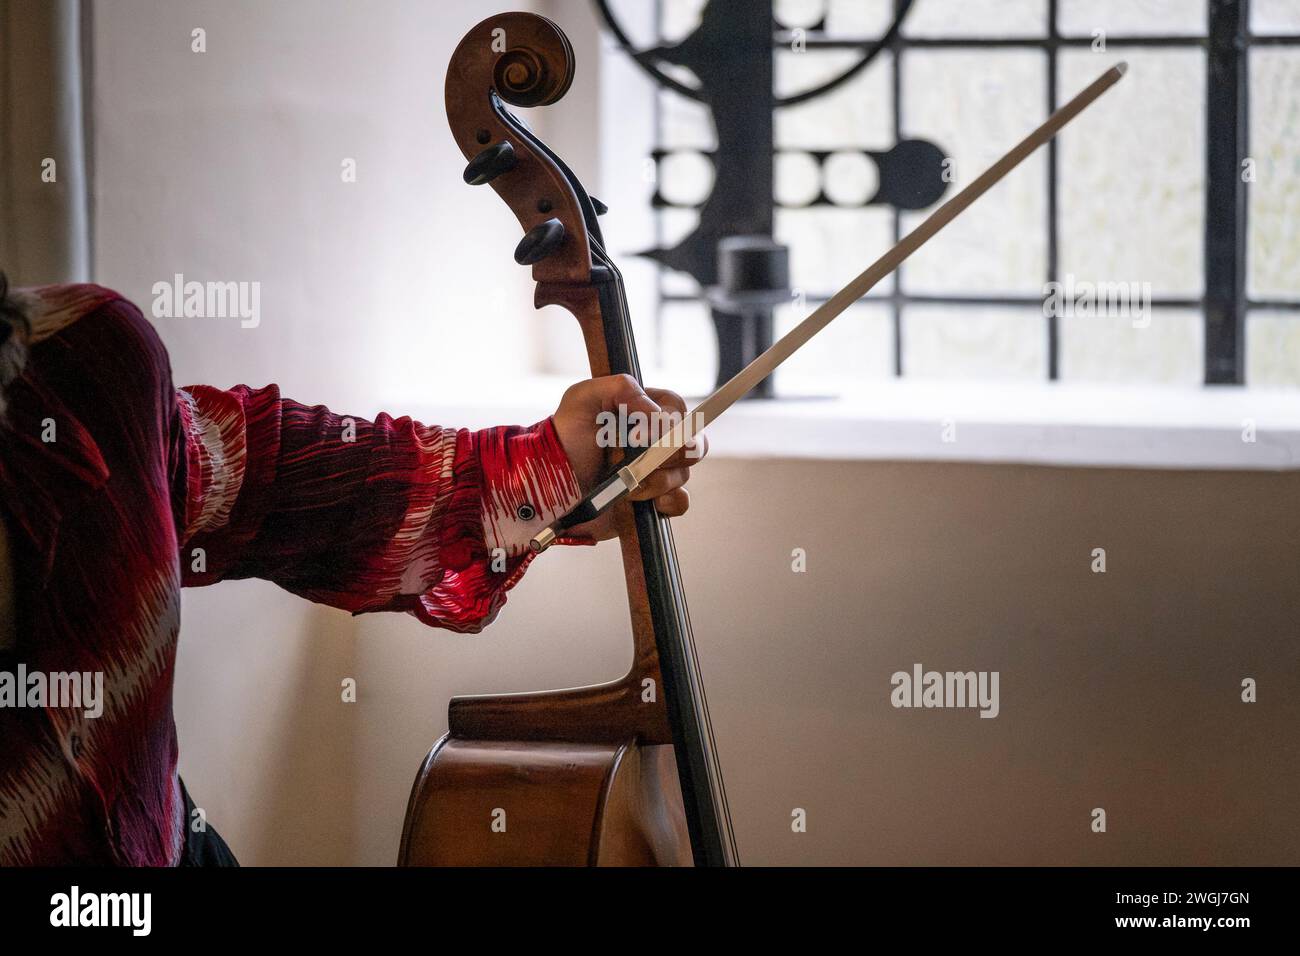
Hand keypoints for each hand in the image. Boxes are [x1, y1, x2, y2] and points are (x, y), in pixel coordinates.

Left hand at [551, 374, 707, 541]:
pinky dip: (666, 502)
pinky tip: (640, 500)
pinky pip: (681, 501)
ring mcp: (657, 471)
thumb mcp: (583, 400)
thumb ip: (621, 388)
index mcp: (642, 412)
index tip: (643, 435)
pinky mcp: (655, 500)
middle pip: (692, 442)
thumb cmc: (565, 441)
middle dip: (668, 454)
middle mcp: (654, 441)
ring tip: (625, 484)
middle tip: (641, 459)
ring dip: (656, 480)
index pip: (677, 408)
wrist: (552, 489)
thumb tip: (660, 416)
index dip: (670, 421)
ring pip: (684, 473)